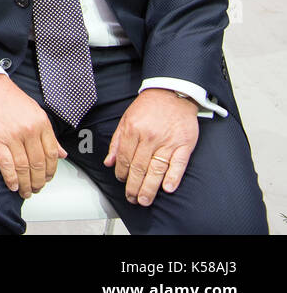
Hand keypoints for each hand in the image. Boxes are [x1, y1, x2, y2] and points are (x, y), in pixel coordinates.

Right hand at [0, 73, 65, 197]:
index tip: (48, 178)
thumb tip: (62, 153)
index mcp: (41, 123)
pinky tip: (13, 185)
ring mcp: (12, 136)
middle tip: (37, 188)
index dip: (51, 171)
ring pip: (23, 167)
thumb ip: (49, 135)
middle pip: (38, 164)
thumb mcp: (36, 112)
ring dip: (26, 184)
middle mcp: (28, 131)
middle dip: (39, 181)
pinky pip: (6, 165)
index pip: (51, 154)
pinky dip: (11, 178)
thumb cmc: (10, 98)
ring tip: (25, 191)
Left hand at [103, 88, 198, 205]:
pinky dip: (173, 177)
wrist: (172, 93)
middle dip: (134, 186)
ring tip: (145, 200)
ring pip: (156, 169)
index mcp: (133, 130)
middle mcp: (149, 137)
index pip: (125, 158)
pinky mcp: (184, 144)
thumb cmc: (148, 107)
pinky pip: (178, 164)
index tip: (121, 181)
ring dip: (150, 187)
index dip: (122, 173)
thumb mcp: (126, 119)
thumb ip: (117, 142)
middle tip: (132, 198)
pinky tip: (167, 188)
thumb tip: (109, 162)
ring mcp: (168, 141)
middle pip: (139, 167)